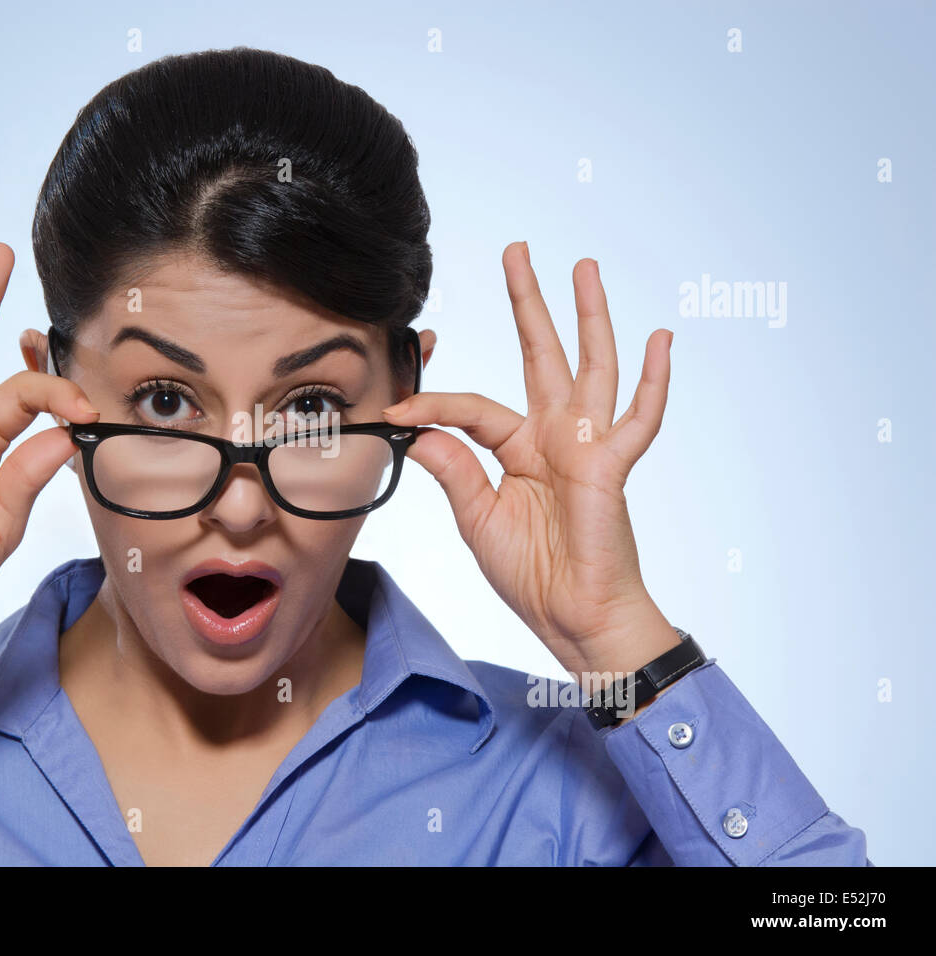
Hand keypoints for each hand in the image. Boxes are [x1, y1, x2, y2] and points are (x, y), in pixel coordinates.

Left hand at [381, 242, 680, 678]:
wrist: (572, 617)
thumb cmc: (531, 573)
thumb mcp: (477, 517)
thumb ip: (454, 468)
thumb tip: (420, 430)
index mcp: (519, 448)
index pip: (472, 406)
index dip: (434, 403)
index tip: (398, 409)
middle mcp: (555, 436)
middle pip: (540, 354)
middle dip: (528, 303)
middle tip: (517, 251)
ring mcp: (587, 446)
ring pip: (591, 366)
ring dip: (589, 316)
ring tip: (584, 267)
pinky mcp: (612, 466)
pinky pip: (638, 420)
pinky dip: (653, 382)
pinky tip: (661, 339)